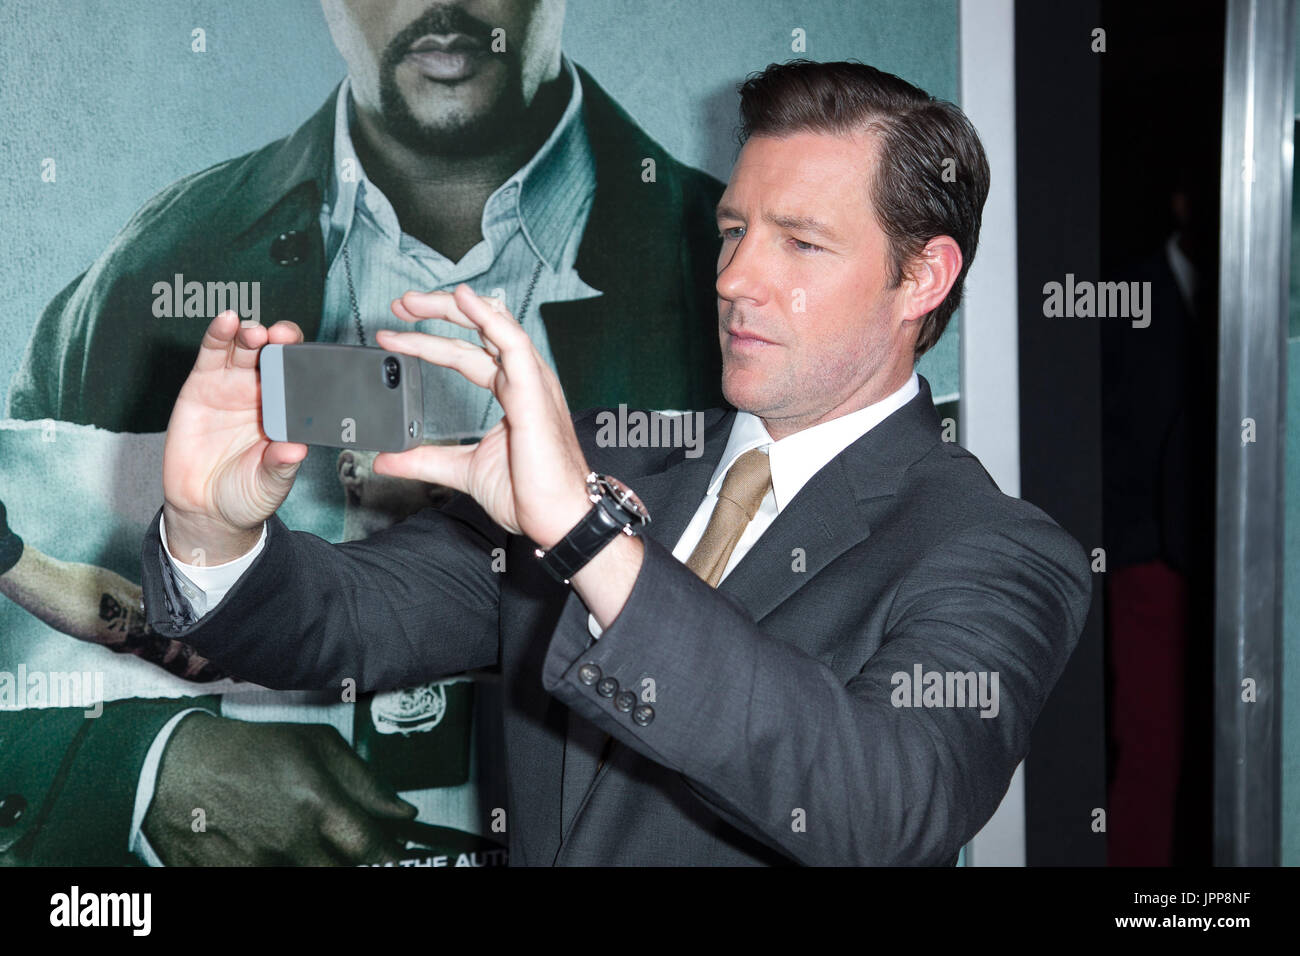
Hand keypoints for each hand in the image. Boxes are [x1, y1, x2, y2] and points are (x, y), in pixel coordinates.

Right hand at [142, 713, 416, 864]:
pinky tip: (267, 849)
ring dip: (312, 864)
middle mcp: (288, 841)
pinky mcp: (227, 882)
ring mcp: (255, 867)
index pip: (371, 850)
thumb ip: (365, 782)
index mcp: (314, 803)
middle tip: (343, 847)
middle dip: (350, 862)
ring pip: (306, 880)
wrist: (170, 768)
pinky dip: (276, 868)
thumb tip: (403, 814)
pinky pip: (268, 883)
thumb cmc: (247, 751)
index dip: (388, 856)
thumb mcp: (314, 745)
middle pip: (343, 874)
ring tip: (297, 841)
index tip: (392, 854)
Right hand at [161, 311, 306, 562]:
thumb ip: (280, 466)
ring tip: (255, 332)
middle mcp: (263, 394)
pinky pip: (212, 354)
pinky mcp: (202, 384)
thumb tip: (296, 450)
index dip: (307, 364)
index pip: (303, 379)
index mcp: (288, 412)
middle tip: (283, 337)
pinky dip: (219, 334)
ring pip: (246, 348)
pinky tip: (226, 321)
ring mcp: (233, 386)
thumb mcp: (269, 484)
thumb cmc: (246, 494)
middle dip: (282, 340)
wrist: (205, 509)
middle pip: (276, 355)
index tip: (312, 358)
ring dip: (252, 333)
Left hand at [371, 285, 591, 547]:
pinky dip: (488, 317)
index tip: (394, 336)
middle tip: (399, 306)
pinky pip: (512, 342)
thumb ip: (425, 459)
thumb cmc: (529, 494)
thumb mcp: (462, 470)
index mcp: (511, 392)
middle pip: (478, 330)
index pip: (466, 353)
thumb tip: (386, 459)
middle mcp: (523, 379)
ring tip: (412, 302)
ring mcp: (532, 381)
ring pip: (492, 326)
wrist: (557, 518)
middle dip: (436, 312)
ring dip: (451, 308)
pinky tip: (463, 301)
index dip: (430, 340)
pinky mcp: (535, 390)